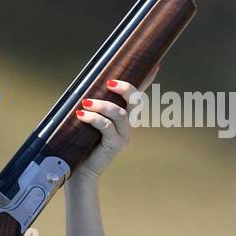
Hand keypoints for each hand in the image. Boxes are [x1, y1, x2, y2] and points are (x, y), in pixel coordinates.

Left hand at [72, 65, 158, 181]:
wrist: (79, 169)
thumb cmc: (81, 143)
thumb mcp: (87, 119)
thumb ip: (92, 106)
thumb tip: (84, 90)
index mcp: (123, 118)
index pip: (137, 97)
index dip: (147, 81)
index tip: (156, 66)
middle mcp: (127, 126)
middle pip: (136, 102)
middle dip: (126, 88)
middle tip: (109, 83)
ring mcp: (123, 136)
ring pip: (120, 113)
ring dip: (102, 105)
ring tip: (86, 104)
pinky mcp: (115, 145)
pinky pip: (107, 126)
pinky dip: (94, 118)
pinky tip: (82, 115)